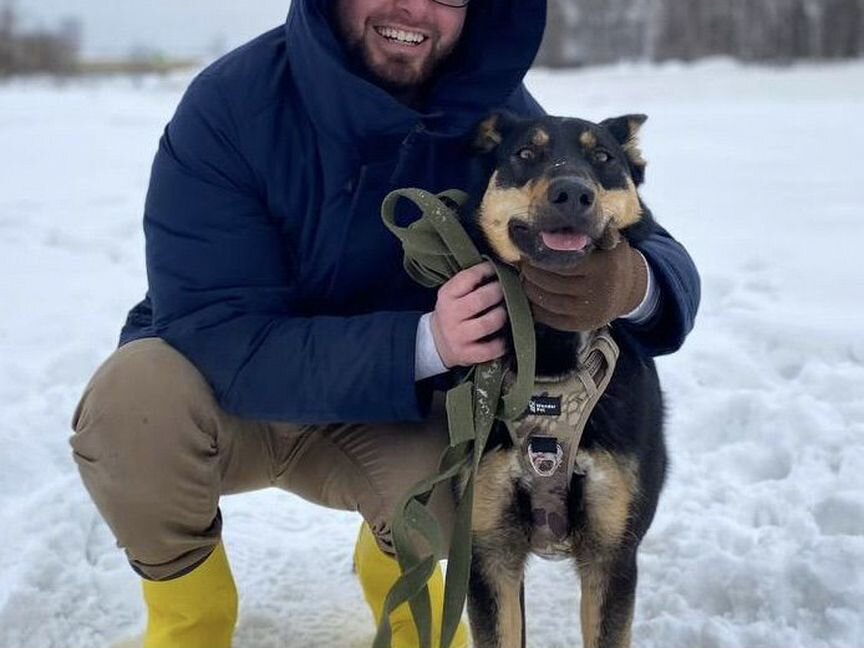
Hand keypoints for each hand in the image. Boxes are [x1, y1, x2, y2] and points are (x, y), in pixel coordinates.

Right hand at [430, 262, 507, 367]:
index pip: (468, 277)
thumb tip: (502, 269)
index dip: (487, 270)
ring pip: (489, 323)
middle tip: (509, 290)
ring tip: (507, 312)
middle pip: (481, 299)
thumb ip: (471, 283)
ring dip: (502, 315)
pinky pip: (491, 348)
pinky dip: (502, 343)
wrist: (437, 343)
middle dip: (499, 292)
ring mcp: (459, 336)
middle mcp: (451, 315)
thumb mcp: (453, 294)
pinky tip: (504, 336)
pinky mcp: (467, 354)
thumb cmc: (453, 312)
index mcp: (447, 296)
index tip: (499, 269)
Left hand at [520, 240, 647, 331]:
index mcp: (603, 266)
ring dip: (529, 288)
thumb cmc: (611, 259)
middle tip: (523, 263)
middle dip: (531, 272)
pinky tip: (531, 294)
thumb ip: (587, 232)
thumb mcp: (609, 240)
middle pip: (550, 282)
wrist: (630, 290)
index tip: (529, 250)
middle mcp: (597, 291)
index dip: (540, 257)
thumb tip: (552, 227)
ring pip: (546, 301)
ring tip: (525, 277)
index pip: (562, 263)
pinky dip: (535, 306)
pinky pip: (549, 318)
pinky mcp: (581, 325)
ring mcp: (588, 311)